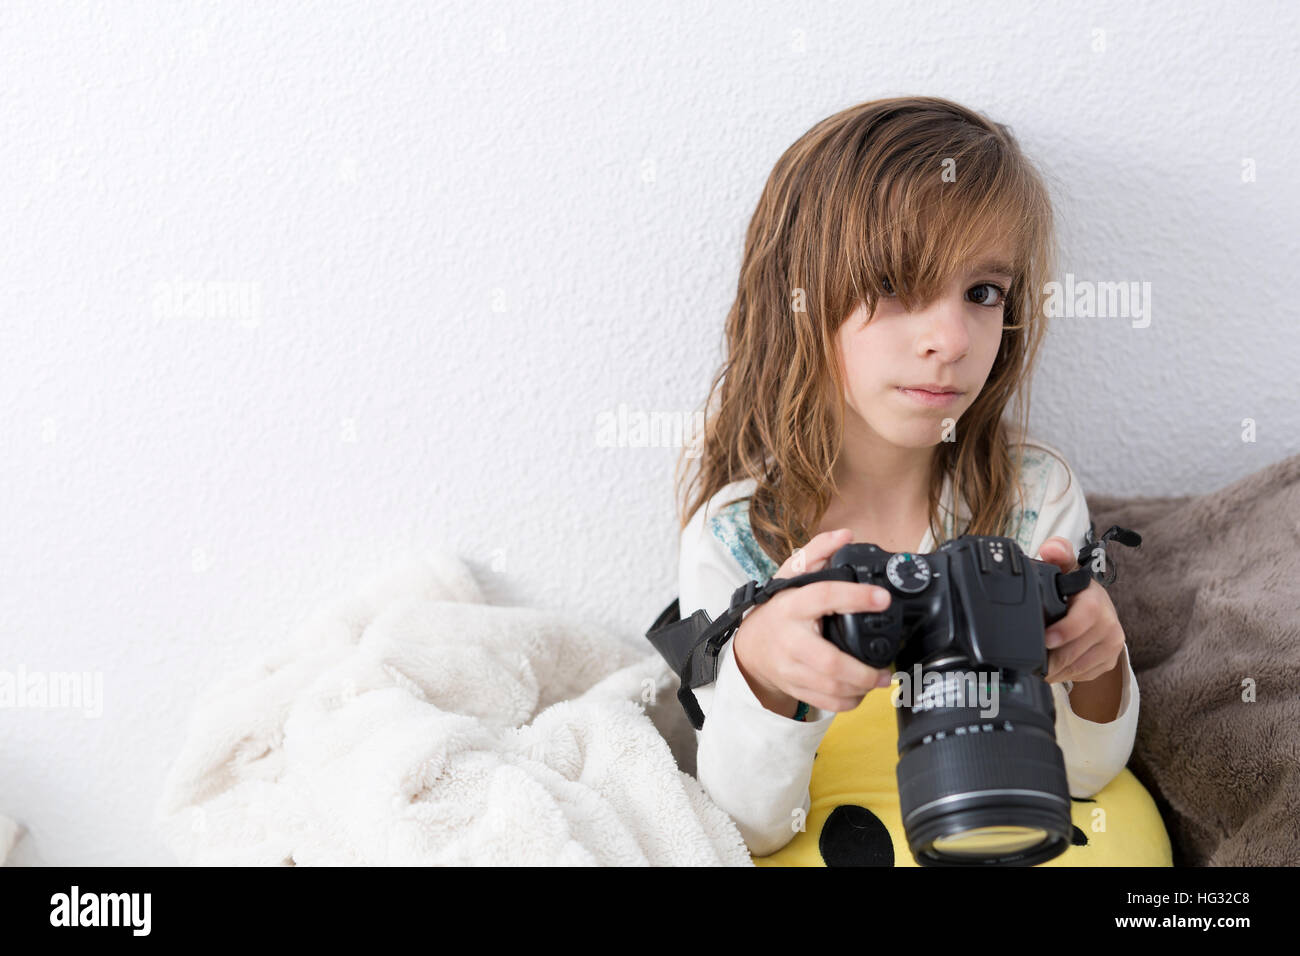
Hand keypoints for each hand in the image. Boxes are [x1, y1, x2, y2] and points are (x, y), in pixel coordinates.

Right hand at [731, 528, 894, 716]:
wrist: (750, 647)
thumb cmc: (777, 610)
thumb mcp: (790, 576)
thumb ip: (817, 552)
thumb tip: (846, 535)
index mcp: (792, 605)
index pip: (824, 596)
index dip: (855, 597)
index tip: (883, 598)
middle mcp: (790, 638)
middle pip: (829, 661)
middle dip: (862, 671)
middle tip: (885, 670)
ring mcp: (790, 667)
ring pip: (829, 687)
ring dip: (859, 689)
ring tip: (878, 681)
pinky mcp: (793, 686)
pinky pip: (824, 701)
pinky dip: (847, 702)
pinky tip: (859, 693)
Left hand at [1035, 535, 1126, 683]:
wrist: (1098, 607)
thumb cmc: (1075, 588)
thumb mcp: (1066, 568)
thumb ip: (1058, 554)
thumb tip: (1051, 548)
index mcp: (1095, 600)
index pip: (1086, 617)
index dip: (1066, 630)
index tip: (1045, 639)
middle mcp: (1109, 623)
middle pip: (1076, 650)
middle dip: (1051, 658)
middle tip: (1029, 661)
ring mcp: (1112, 644)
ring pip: (1078, 667)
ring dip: (1055, 670)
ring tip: (1036, 667)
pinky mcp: (1109, 661)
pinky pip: (1084, 675)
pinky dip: (1066, 675)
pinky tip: (1053, 668)